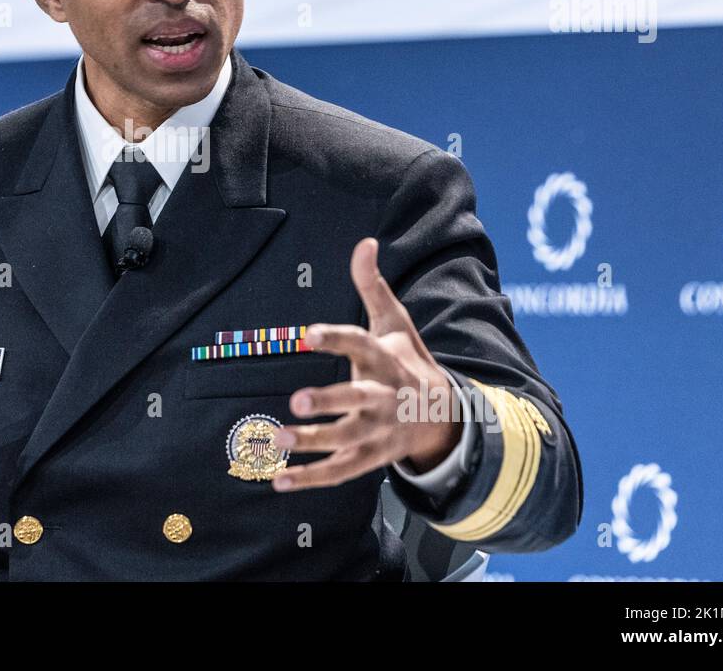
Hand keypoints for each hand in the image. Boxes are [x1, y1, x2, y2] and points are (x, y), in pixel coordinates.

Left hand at [271, 237, 461, 491]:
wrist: (444, 415)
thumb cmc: (407, 361)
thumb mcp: (395, 322)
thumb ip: (372, 285)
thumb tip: (364, 242)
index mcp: (387, 361)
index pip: (361, 346)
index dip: (335, 339)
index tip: (307, 335)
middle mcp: (384, 398)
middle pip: (357, 400)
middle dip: (328, 401)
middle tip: (295, 400)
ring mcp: (379, 432)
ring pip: (346, 440)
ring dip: (312, 443)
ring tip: (278, 439)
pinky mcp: (370, 458)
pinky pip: (340, 472)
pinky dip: (310, 479)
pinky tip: (278, 480)